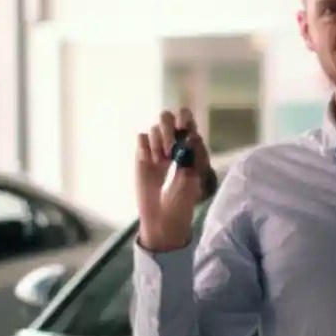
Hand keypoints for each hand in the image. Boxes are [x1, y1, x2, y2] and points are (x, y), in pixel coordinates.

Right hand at [136, 108, 210, 251]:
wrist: (162, 218)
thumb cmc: (182, 201)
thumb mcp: (192, 179)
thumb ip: (193, 156)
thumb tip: (193, 135)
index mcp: (191, 146)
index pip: (187, 120)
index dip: (185, 120)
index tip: (183, 130)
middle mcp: (174, 143)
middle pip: (168, 117)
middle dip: (169, 130)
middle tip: (170, 150)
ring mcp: (157, 148)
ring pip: (155, 128)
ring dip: (158, 143)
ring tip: (162, 162)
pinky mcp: (142, 155)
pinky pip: (142, 137)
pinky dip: (146, 147)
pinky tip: (151, 163)